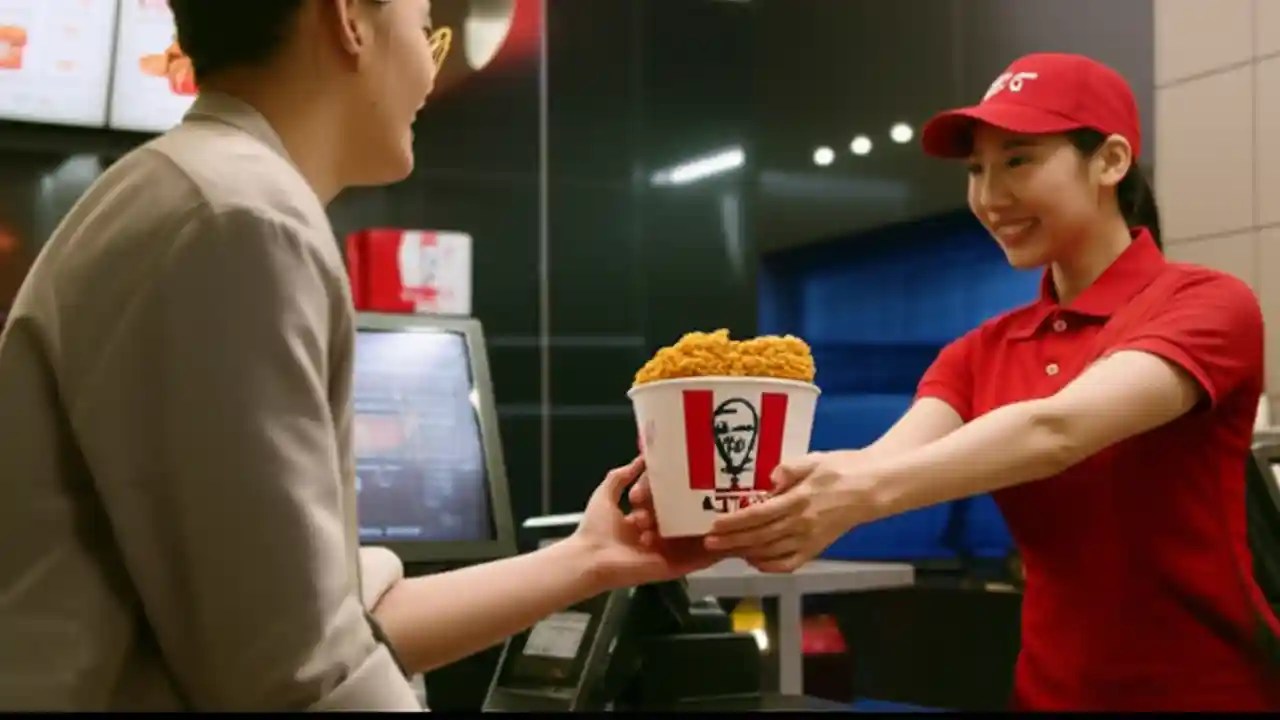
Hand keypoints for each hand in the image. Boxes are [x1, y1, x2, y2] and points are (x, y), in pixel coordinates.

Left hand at [573, 457, 724, 589]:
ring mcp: (668, 553)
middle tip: (717, 494)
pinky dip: (714, 552)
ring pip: (695, 540)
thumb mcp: (606, 493)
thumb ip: (623, 476)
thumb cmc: (595, 528)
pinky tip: (730, 540)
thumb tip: (642, 458)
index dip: (676, 493)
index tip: (693, 479)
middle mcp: (658, 537)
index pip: (667, 506)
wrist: (590, 558)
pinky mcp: (673, 567)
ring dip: (709, 529)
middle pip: (684, 521)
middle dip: (697, 509)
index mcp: (643, 522)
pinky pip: (698, 561)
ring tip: (731, 514)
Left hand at [702, 450, 879, 572]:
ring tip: (725, 550)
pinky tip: (754, 560)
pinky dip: (769, 566)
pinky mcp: (816, 549)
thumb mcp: (815, 460)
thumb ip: (791, 468)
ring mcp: (809, 540)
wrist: (872, 489)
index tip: (715, 524)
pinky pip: (789, 564)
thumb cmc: (842, 469)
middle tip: (709, 543)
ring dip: (745, 553)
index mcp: (799, 500)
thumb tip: (771, 478)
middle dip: (732, 541)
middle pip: (760, 537)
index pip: (759, 515)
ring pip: (771, 553)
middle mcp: (801, 524)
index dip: (735, 522)